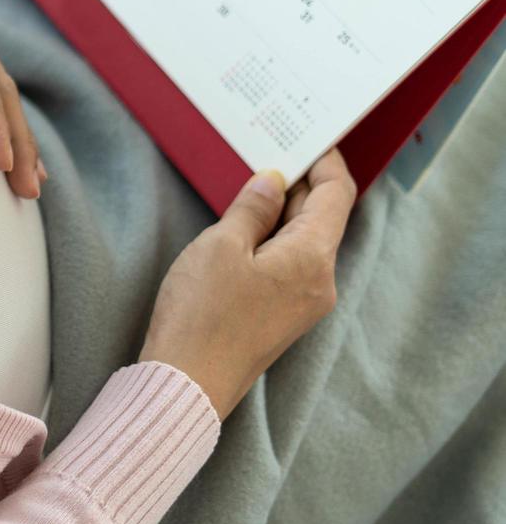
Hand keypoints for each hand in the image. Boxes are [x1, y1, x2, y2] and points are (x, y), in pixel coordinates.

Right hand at [139, 150, 357, 419]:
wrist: (187, 384)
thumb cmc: (202, 314)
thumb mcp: (220, 246)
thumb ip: (252, 209)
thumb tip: (273, 181)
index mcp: (312, 257)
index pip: (336, 197)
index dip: (327, 163)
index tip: (311, 139)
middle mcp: (320, 281)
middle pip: (323, 220)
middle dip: (302, 187)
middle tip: (274, 155)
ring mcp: (304, 304)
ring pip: (305, 244)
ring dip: (284, 215)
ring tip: (255, 189)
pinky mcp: (283, 319)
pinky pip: (291, 266)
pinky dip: (275, 241)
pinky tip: (247, 232)